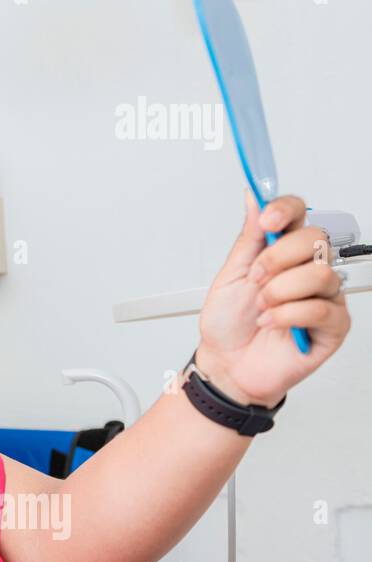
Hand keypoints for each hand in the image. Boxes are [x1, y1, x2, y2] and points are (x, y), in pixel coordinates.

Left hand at [196, 189, 350, 407]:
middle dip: (277, 259)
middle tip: (256, 280)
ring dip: (279, 291)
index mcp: (283, 252)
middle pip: (316, 239)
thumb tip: (253, 196)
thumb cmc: (229, 323)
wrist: (227, 365)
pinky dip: (286, 315)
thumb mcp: (231, 274)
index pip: (299, 213)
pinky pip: (321, 307)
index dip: (285, 210)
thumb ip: (249, 237)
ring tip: (262, 307)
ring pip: (320, 273)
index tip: (267, 221)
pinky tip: (270, 322)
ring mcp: (325, 296)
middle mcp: (308, 269)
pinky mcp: (334, 325)